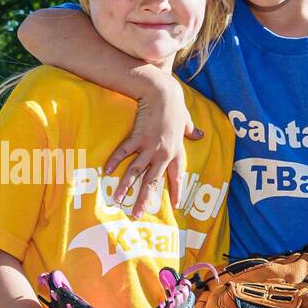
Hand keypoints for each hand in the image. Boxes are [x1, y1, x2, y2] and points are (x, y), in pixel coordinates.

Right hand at [105, 74, 199, 217]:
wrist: (163, 92)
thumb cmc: (174, 105)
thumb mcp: (186, 120)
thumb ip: (191, 130)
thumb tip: (200, 135)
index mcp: (176, 150)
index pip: (177, 176)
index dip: (176, 191)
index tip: (176, 206)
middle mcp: (163, 153)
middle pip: (153, 181)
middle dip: (144, 199)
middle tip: (137, 215)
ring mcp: (149, 146)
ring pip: (136, 171)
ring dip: (126, 187)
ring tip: (117, 200)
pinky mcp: (137, 137)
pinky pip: (124, 152)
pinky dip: (115, 161)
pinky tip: (107, 171)